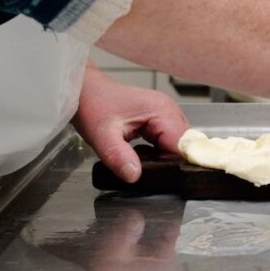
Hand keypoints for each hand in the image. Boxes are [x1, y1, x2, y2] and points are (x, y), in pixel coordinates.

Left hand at [72, 62, 188, 181]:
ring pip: (178, 144)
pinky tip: (143, 155)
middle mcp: (170, 111)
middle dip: (170, 162)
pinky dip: (160, 152)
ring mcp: (167, 114)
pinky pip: (169, 140)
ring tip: (144, 162)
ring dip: (165, 157)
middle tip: (150, 172)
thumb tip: (134, 176)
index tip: (167, 179)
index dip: (178, 164)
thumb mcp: (101, 135)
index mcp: (162, 111)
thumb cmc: (92, 105)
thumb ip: (118, 156)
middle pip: (184, 145)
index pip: (183, 144)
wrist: (85, 91)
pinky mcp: (161, 119)